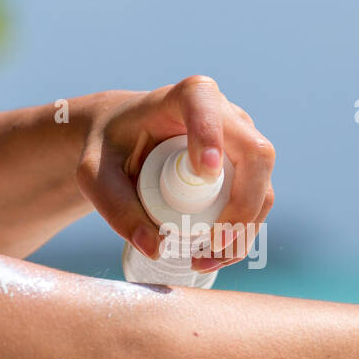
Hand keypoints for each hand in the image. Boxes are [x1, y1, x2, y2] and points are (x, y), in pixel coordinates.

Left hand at [76, 76, 275, 271]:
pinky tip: (215, 256)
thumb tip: (155, 248)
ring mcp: (241, 142)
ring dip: (244, 231)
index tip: (204, 172)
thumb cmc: (108, 149)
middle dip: (242, 207)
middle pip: (255, 155)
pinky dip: (242, 235)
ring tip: (204, 261)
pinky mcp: (246, 170)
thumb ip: (114, 206)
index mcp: (184, 98)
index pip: (205, 106)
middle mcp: (224, 114)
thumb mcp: (95, 175)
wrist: (124, 142)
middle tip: (212, 245)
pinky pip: (257, 203)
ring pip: (263, 186)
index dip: (211, 136)